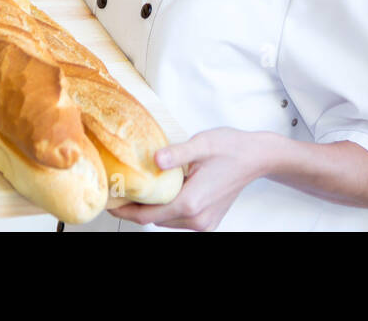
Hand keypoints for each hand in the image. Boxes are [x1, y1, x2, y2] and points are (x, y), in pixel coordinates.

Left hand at [112, 127, 267, 231]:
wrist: (257, 158)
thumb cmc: (231, 148)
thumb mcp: (202, 144)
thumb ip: (176, 153)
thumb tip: (155, 160)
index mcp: (191, 202)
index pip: (148, 215)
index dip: (125, 211)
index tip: (110, 203)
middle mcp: (197, 218)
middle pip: (155, 220)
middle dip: (135, 209)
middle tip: (119, 193)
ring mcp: (204, 223)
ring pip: (166, 221)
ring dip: (152, 210)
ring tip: (136, 192)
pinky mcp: (208, 221)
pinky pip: (179, 220)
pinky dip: (167, 209)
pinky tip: (162, 194)